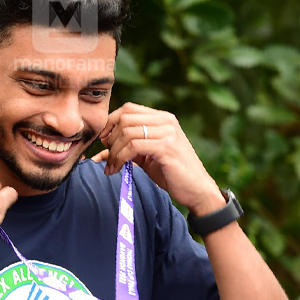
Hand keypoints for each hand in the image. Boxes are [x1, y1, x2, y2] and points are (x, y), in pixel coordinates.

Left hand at [98, 103, 224, 215]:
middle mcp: (166, 121)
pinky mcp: (166, 147)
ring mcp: (168, 133)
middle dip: (110, 137)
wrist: (197, 190)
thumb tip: (101, 151)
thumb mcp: (148, 157)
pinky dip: (120, 158)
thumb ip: (129, 149)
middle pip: (125, 118)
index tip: (104, 141)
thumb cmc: (173, 174)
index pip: (129, 108)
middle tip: (108, 156)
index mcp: (163, 118)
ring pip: (127, 132)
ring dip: (114, 151)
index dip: (111, 122)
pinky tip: (118, 169)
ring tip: (112, 166)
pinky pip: (133, 146)